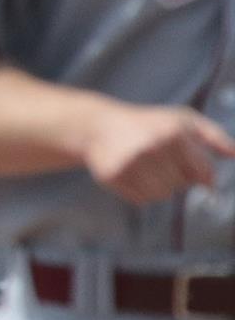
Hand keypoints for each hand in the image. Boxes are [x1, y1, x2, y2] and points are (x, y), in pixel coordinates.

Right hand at [84, 104, 234, 204]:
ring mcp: (130, 163)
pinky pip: (140, 199)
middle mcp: (152, 147)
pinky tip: (133, 175)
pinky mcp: (113, 176)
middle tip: (161, 161)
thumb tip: (234, 155)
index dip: (202, 175)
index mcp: (173, 132)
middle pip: (182, 184)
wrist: (99, 126)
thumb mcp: (183, 120)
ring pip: (162, 195)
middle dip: (176, 176)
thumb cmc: (148, 123)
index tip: (194, 173)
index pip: (203, 172)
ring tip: (147, 169)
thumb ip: (213, 136)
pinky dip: (140, 192)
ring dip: (159, 186)